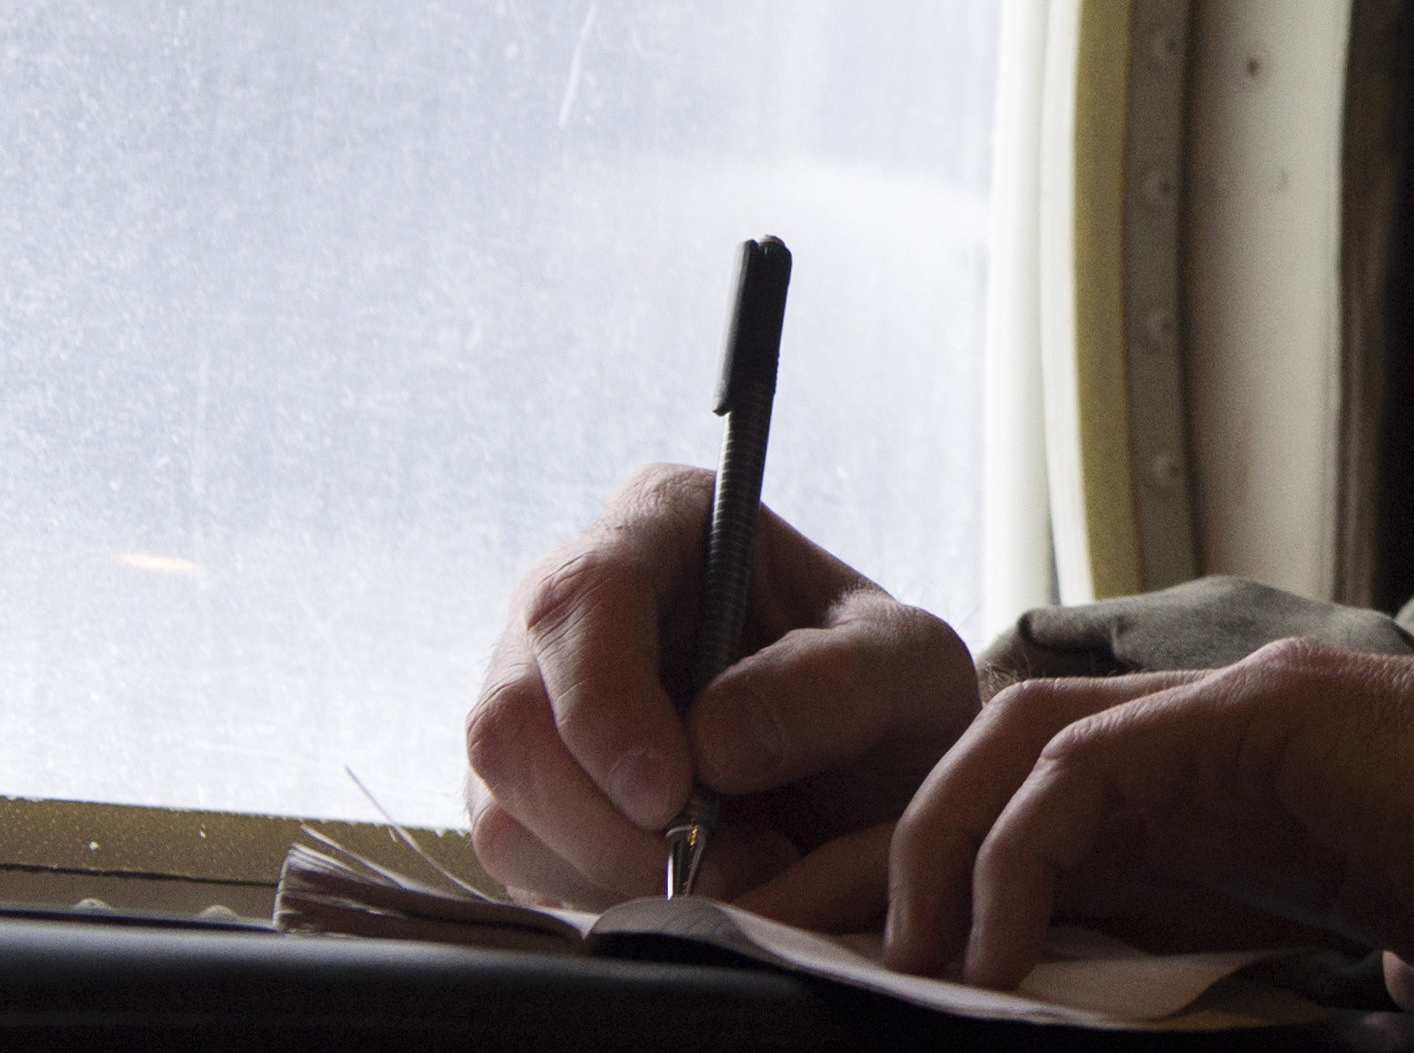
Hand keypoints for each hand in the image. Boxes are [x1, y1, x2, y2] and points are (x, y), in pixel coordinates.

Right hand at [465, 463, 981, 906]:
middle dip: (605, 818)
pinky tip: (689, 880)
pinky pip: (518, 859)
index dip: (604, 702)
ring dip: (612, 869)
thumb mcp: (913, 670)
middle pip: (510, 718)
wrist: (878, 777)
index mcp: (662, 519)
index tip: (669, 795)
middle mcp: (572, 603)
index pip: (582, 595)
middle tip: (716, 867)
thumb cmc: (889, 695)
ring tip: (735, 871)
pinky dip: (603, 893)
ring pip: (500, 806)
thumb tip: (713, 741)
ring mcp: (534, 699)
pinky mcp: (524, 791)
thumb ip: (839, 685)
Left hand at [873, 641, 1413, 1040]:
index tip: (821, 964)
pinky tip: (998, 949)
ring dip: (932, 853)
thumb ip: (1283, 961)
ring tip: (911, 966)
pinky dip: (1017, 855)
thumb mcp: (1342, 944)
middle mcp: (1195, 732)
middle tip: (775, 945)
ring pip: (1007, 741)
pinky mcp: (1249, 716)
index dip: (912, 882)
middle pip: (978, 760)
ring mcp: (1221, 710)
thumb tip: (1280, 1000)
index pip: (1018, 814)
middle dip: (868, 855)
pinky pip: (1082, 768)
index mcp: (1206, 792)